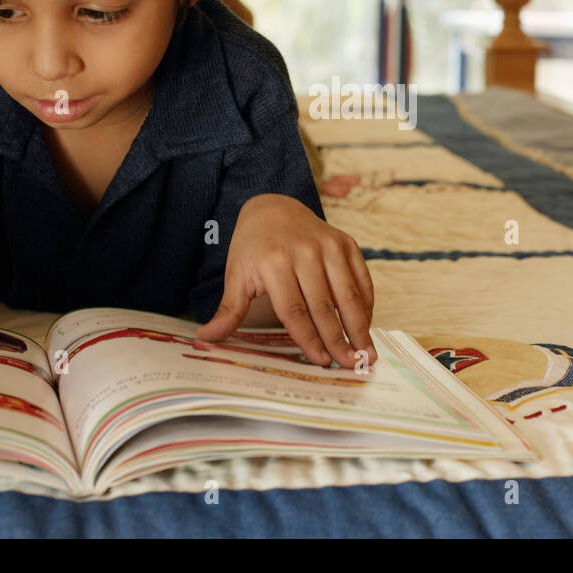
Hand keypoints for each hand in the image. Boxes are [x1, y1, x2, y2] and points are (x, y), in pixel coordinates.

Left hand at [197, 194, 375, 367]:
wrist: (274, 207)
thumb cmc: (254, 247)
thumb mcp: (237, 274)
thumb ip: (229, 310)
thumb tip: (206, 338)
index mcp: (275, 262)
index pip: (294, 310)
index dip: (309, 339)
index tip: (321, 362)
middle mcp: (306, 253)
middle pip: (324, 306)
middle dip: (337, 340)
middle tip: (350, 366)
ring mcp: (329, 246)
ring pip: (348, 294)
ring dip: (359, 326)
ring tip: (367, 354)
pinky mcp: (347, 243)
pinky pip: (361, 278)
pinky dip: (366, 304)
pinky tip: (366, 325)